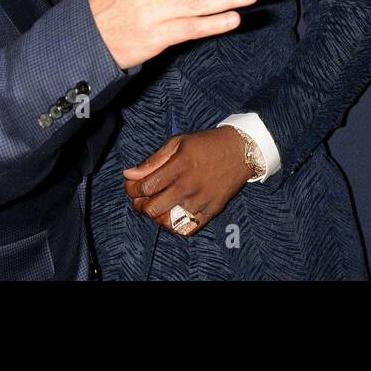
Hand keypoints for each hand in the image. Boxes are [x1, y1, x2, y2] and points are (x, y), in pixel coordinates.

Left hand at [123, 127, 252, 233]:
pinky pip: (187, 229)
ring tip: (156, 207)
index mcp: (178, 166)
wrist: (241, 150)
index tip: (132, 186)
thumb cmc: (207, 144)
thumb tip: (129, 174)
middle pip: (152, 209)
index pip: (145, 187)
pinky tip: (172, 215)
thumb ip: (153, 160)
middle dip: (140, 205)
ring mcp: (200, 201)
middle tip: (141, 199)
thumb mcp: (178, 142)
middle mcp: (188, 186)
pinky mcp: (211, 211)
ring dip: (156, 216)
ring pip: (167, 222)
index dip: (132, 189)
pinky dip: (175, 226)